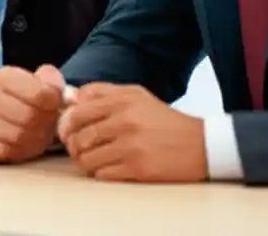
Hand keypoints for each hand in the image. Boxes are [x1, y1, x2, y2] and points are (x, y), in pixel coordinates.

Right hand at [0, 65, 64, 163]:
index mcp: (4, 77)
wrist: (6, 111)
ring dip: (31, 139)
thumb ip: (52, 82)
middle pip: (26, 116)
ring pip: (12, 134)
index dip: (52, 104)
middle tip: (48, 125)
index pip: (38, 93)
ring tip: (37, 136)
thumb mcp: (43, 82)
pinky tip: (20, 145)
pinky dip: (12, 150)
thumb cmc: (28, 99)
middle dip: (43, 124)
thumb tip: (61, 93)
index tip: (54, 106)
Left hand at [58, 83, 207, 182]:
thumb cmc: (163, 120)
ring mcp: (131, 146)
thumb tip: (71, 99)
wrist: (201, 145)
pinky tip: (108, 168)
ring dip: (85, 161)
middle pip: (78, 137)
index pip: (76, 112)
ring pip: (87, 158)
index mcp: (121, 101)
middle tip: (78, 148)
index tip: (67, 131)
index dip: (66, 124)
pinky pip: (102, 174)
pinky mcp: (139, 169)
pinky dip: (100, 173)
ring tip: (93, 159)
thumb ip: (102, 92)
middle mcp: (124, 121)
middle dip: (73, 145)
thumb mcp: (135, 95)